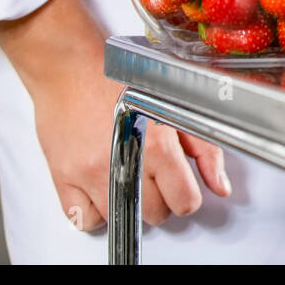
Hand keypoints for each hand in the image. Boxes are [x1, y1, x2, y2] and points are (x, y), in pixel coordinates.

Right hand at [0, 0, 230, 230]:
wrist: (69, 65)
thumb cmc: (120, 76)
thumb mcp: (175, 105)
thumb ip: (205, 149)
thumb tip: (220, 186)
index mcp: (157, 145)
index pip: (184, 201)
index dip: (187, 196)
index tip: (181, 185)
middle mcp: (123, 161)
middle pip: (155, 214)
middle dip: (160, 198)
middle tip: (153, 173)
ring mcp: (90, 174)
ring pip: (122, 217)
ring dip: (129, 201)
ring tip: (127, 173)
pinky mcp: (64, 178)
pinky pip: (84, 219)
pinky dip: (94, 211)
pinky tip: (101, 187)